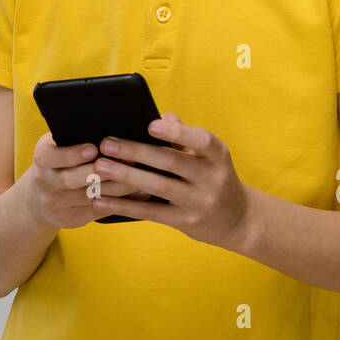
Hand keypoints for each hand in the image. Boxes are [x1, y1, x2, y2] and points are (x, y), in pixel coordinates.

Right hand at [28, 131, 154, 229]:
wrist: (42, 195)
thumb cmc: (61, 159)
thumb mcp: (59, 145)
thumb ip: (76, 137)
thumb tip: (110, 128)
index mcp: (42, 158)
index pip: (50, 157)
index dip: (71, 154)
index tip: (94, 149)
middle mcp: (45, 182)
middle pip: (71, 181)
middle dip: (100, 173)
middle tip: (128, 163)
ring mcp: (56, 204)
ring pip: (89, 198)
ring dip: (117, 189)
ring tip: (140, 178)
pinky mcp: (70, 219)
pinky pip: (98, 212)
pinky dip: (120, 203)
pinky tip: (140, 194)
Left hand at [91, 113, 252, 248]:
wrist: (239, 219)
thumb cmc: (215, 177)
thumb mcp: (211, 156)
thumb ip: (186, 135)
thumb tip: (163, 117)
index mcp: (218, 155)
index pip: (202, 140)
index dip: (177, 132)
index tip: (150, 125)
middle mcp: (212, 178)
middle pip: (171, 162)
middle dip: (136, 151)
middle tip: (106, 144)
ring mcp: (200, 202)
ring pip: (159, 187)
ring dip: (126, 176)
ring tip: (100, 168)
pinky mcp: (186, 222)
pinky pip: (152, 212)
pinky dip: (125, 206)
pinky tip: (102, 201)